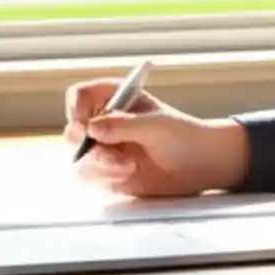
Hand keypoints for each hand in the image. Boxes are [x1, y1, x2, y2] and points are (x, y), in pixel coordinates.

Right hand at [64, 78, 249, 196]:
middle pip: (73, 130)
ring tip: (129, 166)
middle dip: (89, 145)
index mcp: (116, 98)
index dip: (77, 109)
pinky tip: (128, 175)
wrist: (201, 165)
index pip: (80, 96)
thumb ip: (122, 125)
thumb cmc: (184, 135)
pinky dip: (106, 178)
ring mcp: (105, 148)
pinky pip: (91, 177)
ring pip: (80, 157)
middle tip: (111, 153)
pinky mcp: (109, 172)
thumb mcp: (156, 125)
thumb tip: (90, 127)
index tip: (86, 124)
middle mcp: (105, 122)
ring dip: (100, 165)